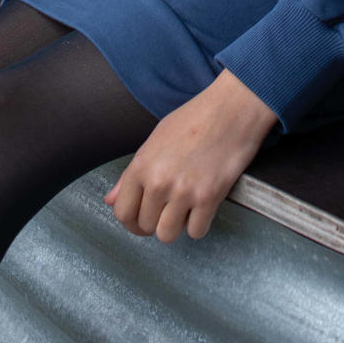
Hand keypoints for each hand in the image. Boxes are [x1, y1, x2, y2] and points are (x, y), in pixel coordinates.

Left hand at [104, 70, 278, 242]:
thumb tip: (111, 200)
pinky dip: (199, 224)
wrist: (232, 107)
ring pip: (167, 235)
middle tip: (169, 207)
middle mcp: (159, 182)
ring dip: (176, 226)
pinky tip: (203, 206)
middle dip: (156, 221)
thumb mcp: (156, 138)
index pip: (123, 213)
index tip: (141, 220)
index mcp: (142, 165)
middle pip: (146, 226)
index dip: (131, 221)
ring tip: (185, 207)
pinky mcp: (209, 198)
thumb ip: (131, 174)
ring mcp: (184, 192)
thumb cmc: (196, 117)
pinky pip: (196, 232)